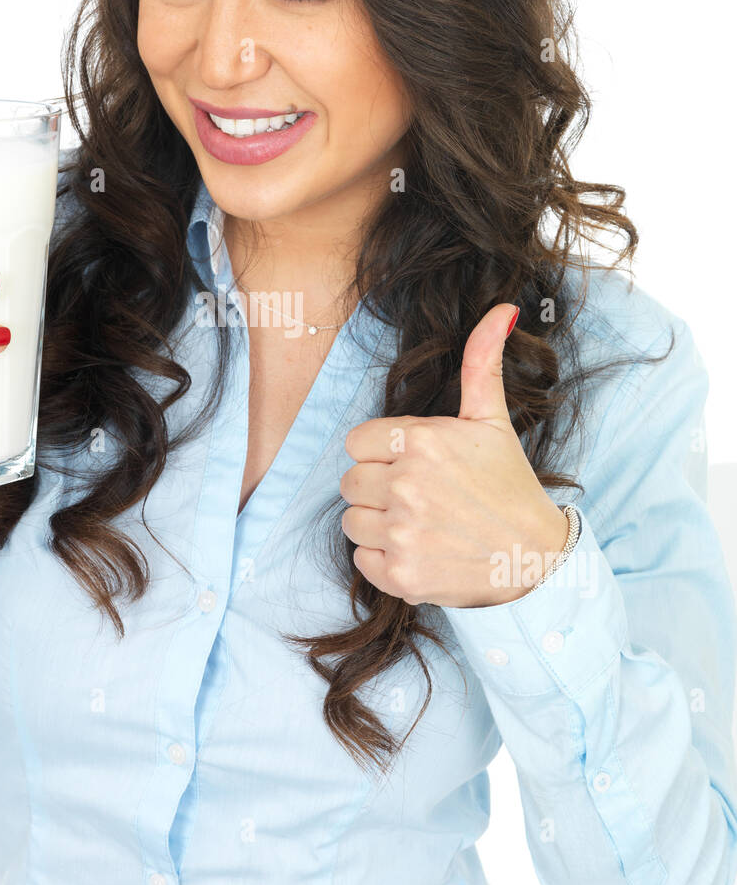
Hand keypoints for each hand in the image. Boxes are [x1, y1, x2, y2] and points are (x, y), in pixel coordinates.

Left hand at [340, 303, 568, 608]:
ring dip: (377, 524)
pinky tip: (418, 551)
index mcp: (421, 441)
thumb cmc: (509, 484)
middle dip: (377, 488)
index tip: (412, 464)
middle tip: (418, 497)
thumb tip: (502, 309)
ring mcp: (402, 532)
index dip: (381, 453)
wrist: (534, 558)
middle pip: (350, 482)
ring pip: (351, 521)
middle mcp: (407, 485)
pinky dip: (383, 560)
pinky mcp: (400, 575)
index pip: (357, 442)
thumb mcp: (493, 421)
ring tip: (418, 524)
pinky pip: (361, 560)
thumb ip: (482, 363)